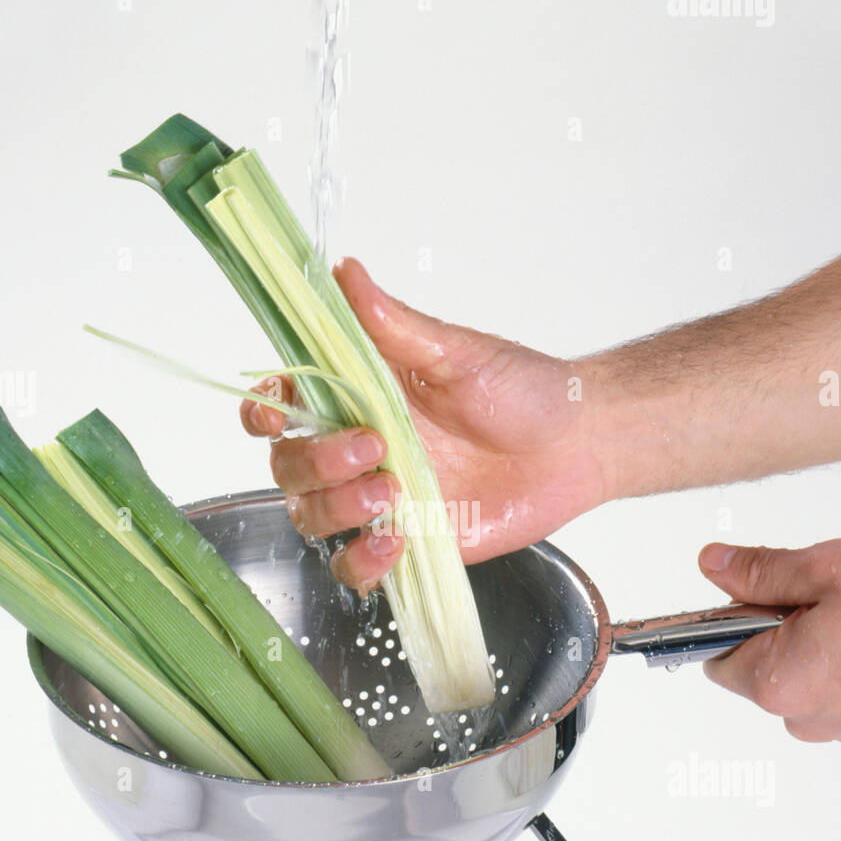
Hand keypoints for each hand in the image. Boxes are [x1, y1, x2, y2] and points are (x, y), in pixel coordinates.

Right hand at [240, 258, 617, 591]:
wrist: (576, 446)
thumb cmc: (523, 392)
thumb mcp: (457, 353)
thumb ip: (395, 325)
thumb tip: (346, 273)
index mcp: (359, 397)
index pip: (284, 406)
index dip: (263, 411)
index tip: (276, 410)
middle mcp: (359, 449)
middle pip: (288, 466)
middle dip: (316, 462)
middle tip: (373, 448)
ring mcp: (380, 499)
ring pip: (313, 517)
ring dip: (339, 509)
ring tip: (394, 492)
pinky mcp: (408, 542)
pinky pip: (356, 567)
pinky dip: (363, 561)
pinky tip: (397, 539)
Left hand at [697, 539, 840, 740]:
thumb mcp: (827, 568)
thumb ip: (760, 569)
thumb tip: (715, 564)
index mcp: (776, 684)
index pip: (715, 647)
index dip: (736, 607)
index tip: (765, 583)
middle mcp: (803, 716)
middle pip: (771, 645)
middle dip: (803, 601)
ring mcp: (840, 721)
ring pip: (818, 648)